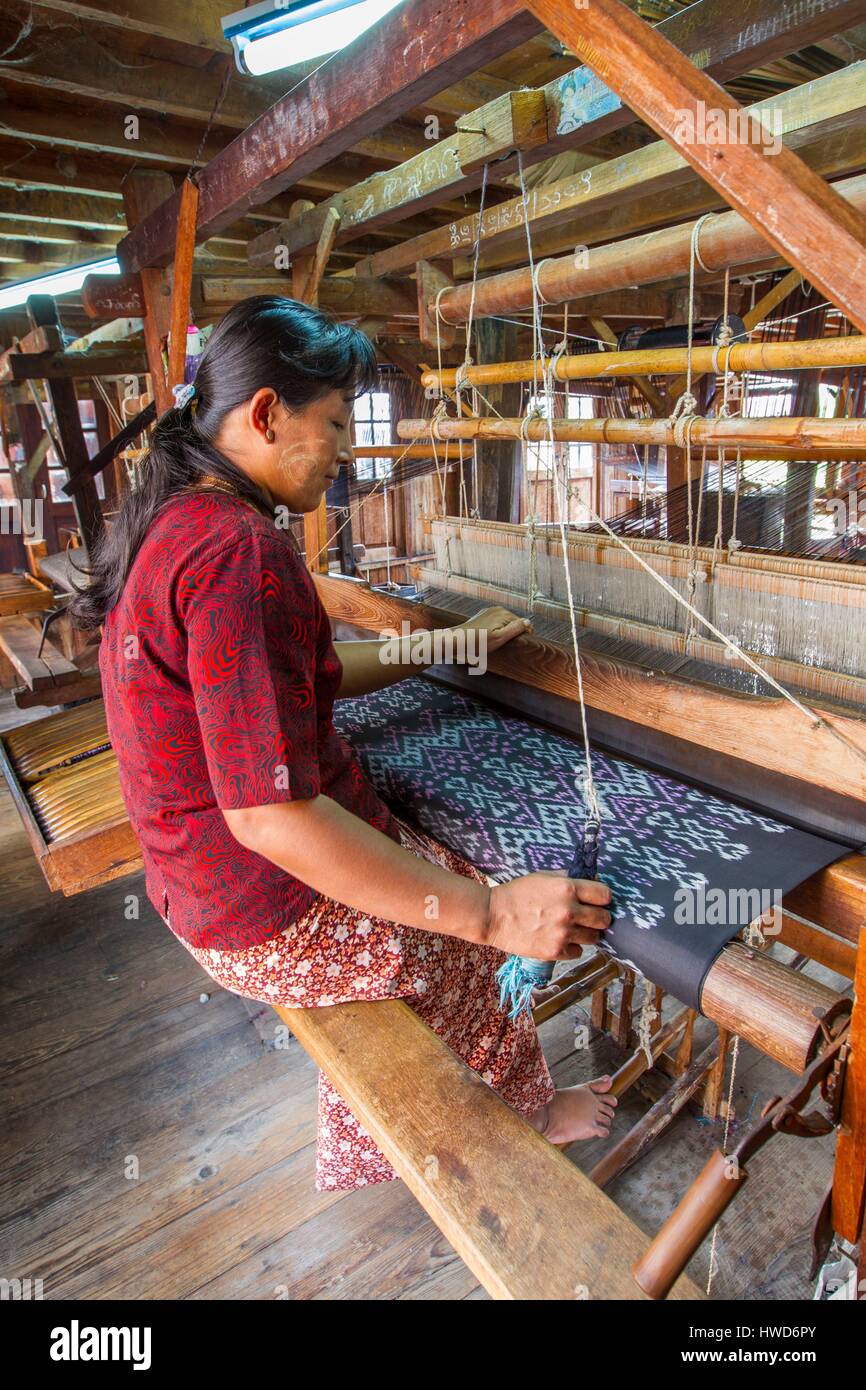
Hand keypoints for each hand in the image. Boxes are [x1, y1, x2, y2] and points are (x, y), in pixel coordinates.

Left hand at [458, 605, 531, 654]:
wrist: (458, 640)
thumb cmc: (478, 642)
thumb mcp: (499, 638)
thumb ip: (515, 629)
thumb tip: (528, 622)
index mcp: (504, 613)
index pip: (523, 624)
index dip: (523, 635)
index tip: (518, 646)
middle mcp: (497, 609)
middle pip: (514, 623)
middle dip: (513, 634)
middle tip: (505, 646)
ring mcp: (489, 612)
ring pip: (505, 624)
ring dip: (504, 633)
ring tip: (496, 643)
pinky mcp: (483, 617)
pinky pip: (496, 623)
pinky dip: (496, 631)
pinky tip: (489, 639)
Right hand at [484, 871, 611, 960]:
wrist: (493, 916)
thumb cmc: (516, 893)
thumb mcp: (543, 877)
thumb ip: (568, 879)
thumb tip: (589, 881)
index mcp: (567, 889)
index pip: (605, 895)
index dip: (603, 898)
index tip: (598, 901)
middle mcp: (569, 911)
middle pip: (604, 919)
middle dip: (599, 918)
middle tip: (590, 917)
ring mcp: (563, 933)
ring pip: (594, 938)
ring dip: (587, 933)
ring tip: (573, 929)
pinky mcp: (555, 951)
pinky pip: (578, 951)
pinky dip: (572, 947)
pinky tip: (560, 939)